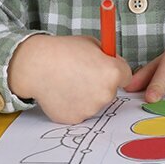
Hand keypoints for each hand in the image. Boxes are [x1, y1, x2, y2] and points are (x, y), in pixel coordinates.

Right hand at [8, 34, 131, 122]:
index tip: (105, 68)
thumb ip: (108, 58)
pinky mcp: (75, 119)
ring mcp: (90, 108)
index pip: (126, 77)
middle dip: (102, 84)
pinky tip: (63, 92)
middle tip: (83, 74)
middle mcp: (105, 93)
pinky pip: (80, 111)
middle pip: (111, 91)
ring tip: (70, 81)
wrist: (38, 66)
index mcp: (113, 72)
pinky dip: (74, 104)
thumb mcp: (94, 44)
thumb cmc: (65, 51)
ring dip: (88, 95)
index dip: (116, 71)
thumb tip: (115, 65)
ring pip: (95, 102)